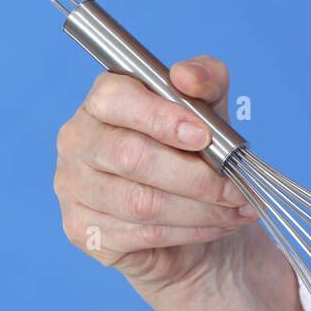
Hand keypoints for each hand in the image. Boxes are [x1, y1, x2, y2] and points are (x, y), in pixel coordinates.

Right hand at [54, 55, 259, 292]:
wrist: (190, 216)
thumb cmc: (192, 154)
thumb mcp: (210, 111)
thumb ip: (206, 81)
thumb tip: (187, 76)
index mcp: (102, 101)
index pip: (115, 98)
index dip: (160, 118)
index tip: (204, 136)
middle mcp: (78, 141)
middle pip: (130, 157)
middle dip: (195, 176)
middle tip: (234, 186)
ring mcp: (73, 189)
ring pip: (141, 202)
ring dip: (200, 209)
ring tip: (236, 208)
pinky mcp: (84, 231)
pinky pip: (142, 235)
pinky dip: (191, 231)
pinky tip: (217, 226)